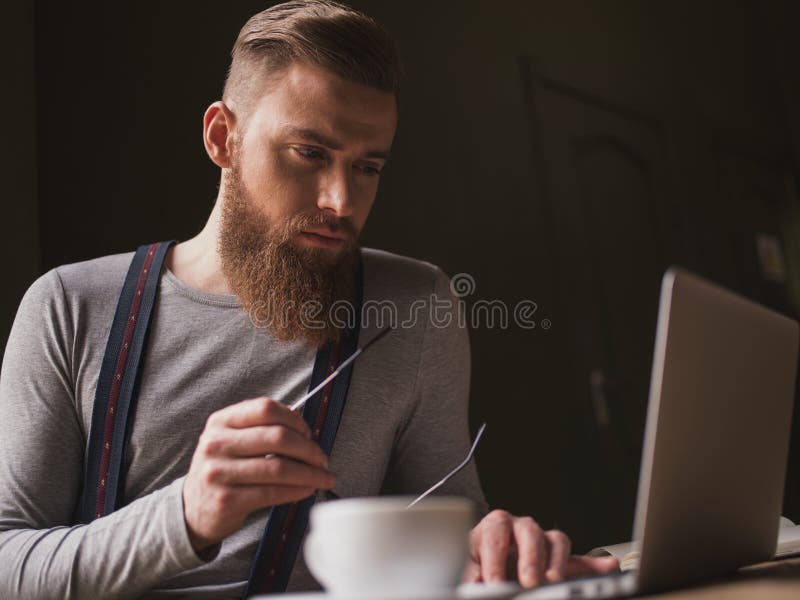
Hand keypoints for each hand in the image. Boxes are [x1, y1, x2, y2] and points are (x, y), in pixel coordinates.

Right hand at [182, 397, 334, 550]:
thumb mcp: (232, 440)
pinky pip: (271, 493)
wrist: (193, 509)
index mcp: (221, 421)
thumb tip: (303, 423)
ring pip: (278, 468)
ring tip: (323, 477)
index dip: (295, 420)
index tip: (310, 434)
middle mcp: (216, 443)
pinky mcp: (226, 500)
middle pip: (277, 437)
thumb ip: (262, 427)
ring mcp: (218, 472)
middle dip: (309, 449)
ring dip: (309, 473)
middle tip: (323, 459)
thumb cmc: (224, 469)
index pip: (266, 409)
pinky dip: (296, 491)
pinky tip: (307, 490)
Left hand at [464, 510, 618, 587]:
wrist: (486, 573)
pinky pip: (580, 561)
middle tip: (528, 581)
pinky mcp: (558, 562)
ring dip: (557, 560)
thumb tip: (473, 583)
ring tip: (554, 580)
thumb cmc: (476, 566)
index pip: (495, 532)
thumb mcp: (468, 568)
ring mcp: (541, 543)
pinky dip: (595, 565)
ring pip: (556, 540)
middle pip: (529, 530)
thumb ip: (471, 574)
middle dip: (530, 557)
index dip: (494, 558)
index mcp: (494, 527)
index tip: (492, 583)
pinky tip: (608, 567)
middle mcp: (519, 529)